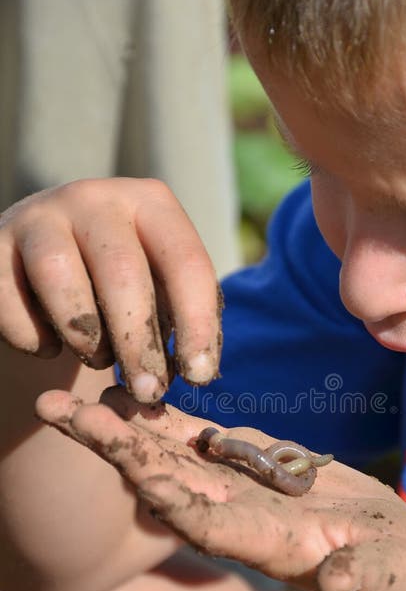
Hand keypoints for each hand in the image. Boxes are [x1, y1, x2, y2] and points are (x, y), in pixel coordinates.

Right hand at [0, 179, 220, 400]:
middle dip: (139, 344)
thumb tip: (199, 369)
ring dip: (85, 336)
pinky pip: (7, 299)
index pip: (186, 263)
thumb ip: (182, 319)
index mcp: (150, 204)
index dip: (197, 325)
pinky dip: (32, 337)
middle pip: (123, 271)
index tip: (200, 378)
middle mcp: (94, 198)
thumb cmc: (118, 285)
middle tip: (148, 392)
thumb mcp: (160, 289)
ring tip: (97, 361)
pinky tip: (50, 350)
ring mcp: (38, 216)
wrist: (42, 262)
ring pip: (59, 277)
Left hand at [36, 386, 405, 590]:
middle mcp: (236, 517)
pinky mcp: (250, 467)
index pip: (205, 520)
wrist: (389, 555)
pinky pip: (201, 440)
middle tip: (57, 412)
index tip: (123, 466)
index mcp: (265, 544)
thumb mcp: (387, 576)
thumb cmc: (396, 573)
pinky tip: (134, 390)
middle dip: (113, 448)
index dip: (165, 493)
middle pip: (165, 481)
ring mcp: (237, 491)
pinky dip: (167, 417)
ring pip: (173, 456)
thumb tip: (338, 584)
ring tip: (80, 393)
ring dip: (125, 427)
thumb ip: (362, 577)